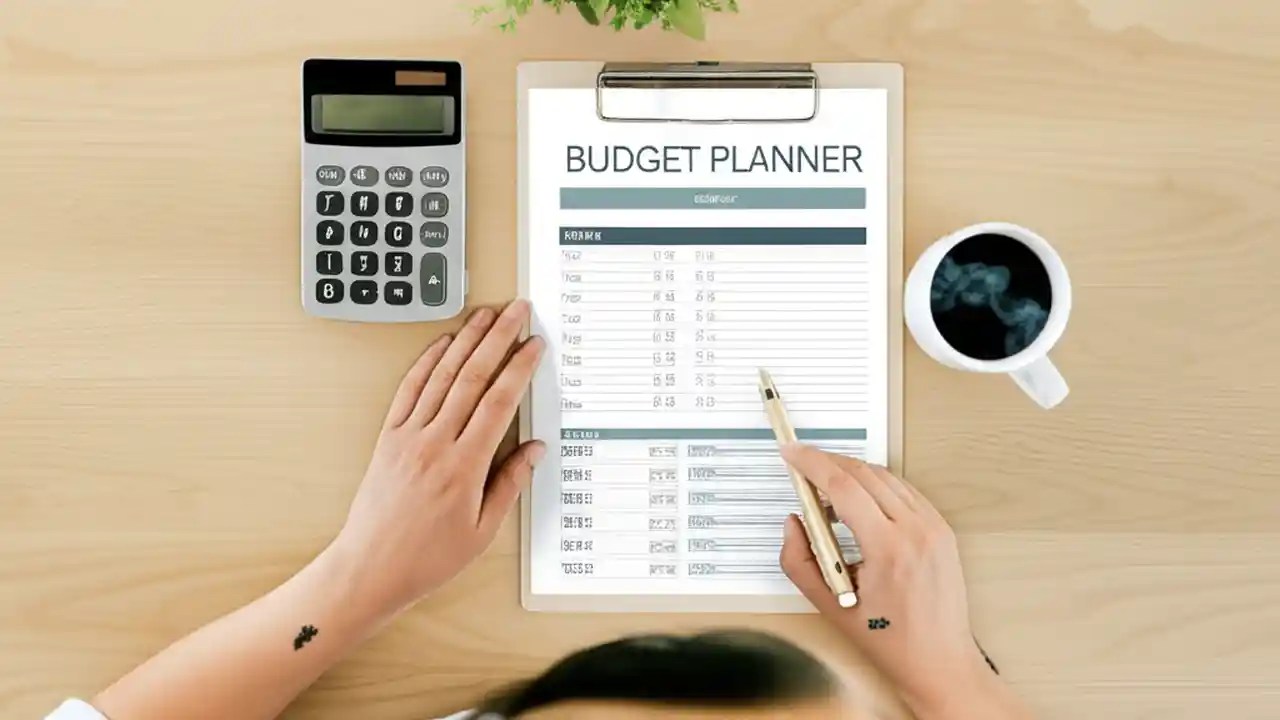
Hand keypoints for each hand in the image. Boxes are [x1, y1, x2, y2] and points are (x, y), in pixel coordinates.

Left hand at [330, 300, 544, 617]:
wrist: (370, 568)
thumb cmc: (427, 558)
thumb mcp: (482, 531)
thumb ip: (509, 484)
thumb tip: (534, 449)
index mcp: (464, 467)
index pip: (498, 403)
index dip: (519, 368)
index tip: (535, 345)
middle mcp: (435, 444)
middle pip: (472, 377)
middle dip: (498, 338)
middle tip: (517, 310)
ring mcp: (408, 437)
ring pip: (442, 376)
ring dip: (466, 340)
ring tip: (485, 314)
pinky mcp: (388, 438)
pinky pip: (409, 390)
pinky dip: (427, 362)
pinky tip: (443, 343)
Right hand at [779, 445, 1009, 716]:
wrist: (939, 660)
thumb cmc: (889, 640)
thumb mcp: (829, 606)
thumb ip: (798, 561)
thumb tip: (792, 523)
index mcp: (889, 548)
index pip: (843, 486)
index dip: (811, 464)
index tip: (791, 453)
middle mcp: (917, 530)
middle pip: (864, 473)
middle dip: (828, 462)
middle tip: (802, 465)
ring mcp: (934, 527)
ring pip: (886, 477)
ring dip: (852, 473)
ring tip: (826, 487)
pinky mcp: (942, 530)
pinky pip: (905, 492)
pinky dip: (877, 486)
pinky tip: (859, 499)